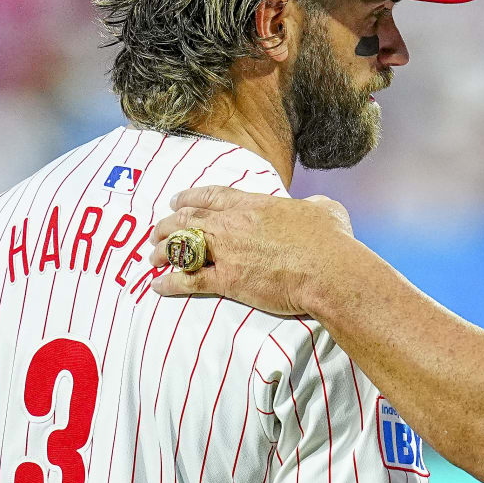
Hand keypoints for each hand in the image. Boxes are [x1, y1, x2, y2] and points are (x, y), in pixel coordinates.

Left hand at [152, 187, 359, 316]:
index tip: (176, 201)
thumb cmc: (331, 241)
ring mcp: (227, 253)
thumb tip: (314, 207)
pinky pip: (188, 281)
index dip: (188, 198)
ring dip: (162, 252)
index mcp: (253, 204)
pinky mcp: (227, 281)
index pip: (210, 196)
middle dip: (167, 225)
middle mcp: (233, 225)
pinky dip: (170, 283)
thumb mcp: (324, 210)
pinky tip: (158, 286)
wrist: (329, 271)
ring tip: (152, 258)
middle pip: (187, 219)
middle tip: (157, 232)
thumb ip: (311, 206)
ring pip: (180, 247)